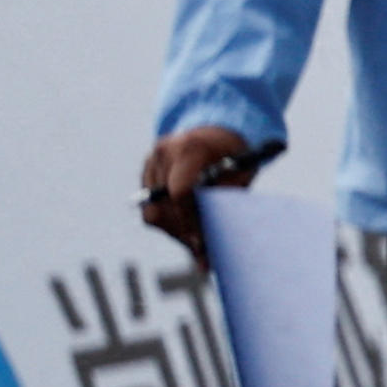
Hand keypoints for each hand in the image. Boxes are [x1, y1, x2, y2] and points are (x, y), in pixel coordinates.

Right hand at [138, 125, 267, 255]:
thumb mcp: (240, 176)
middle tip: (204, 254)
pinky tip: (189, 231)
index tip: (204, 242)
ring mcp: (150, 163)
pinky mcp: (145, 175)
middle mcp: (163, 153)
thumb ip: (225, 204)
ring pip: (153, 214)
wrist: (217, 132)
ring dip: (176, 233)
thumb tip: (209, 248)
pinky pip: (151, 210)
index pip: (180, 192)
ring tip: (198, 244)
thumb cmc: (234, 157)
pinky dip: (170, 225)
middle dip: (184, 233)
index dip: (191, 221)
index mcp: (190, 148)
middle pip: (163, 207)